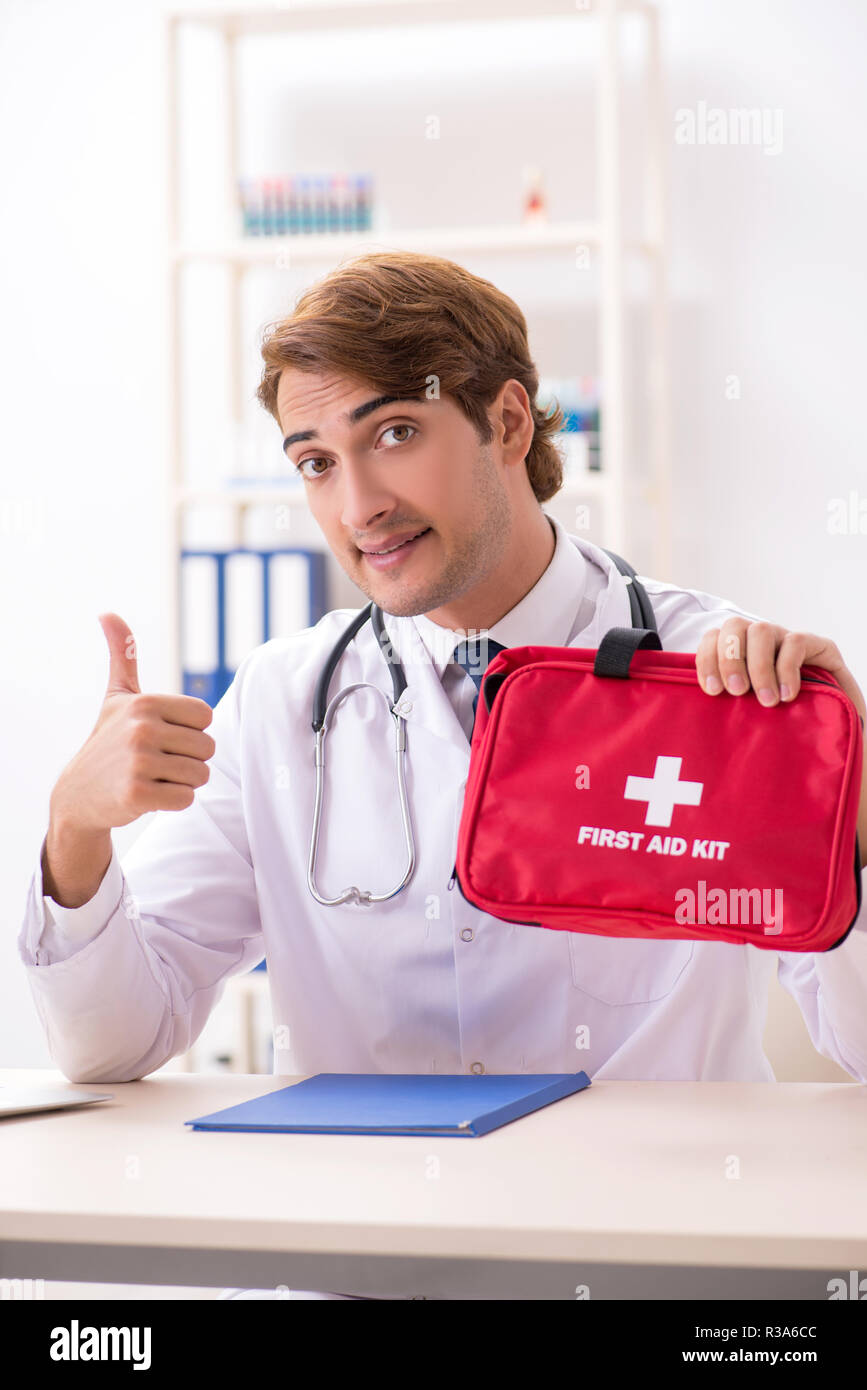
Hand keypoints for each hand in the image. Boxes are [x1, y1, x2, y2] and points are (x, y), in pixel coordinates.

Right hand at [49, 613, 215, 835]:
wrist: (79, 793)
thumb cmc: (109, 741)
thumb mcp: (117, 697)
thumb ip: (123, 655)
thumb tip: (107, 613)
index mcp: (146, 702)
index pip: (206, 718)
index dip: (191, 731)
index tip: (164, 736)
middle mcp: (142, 728)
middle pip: (208, 748)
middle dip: (190, 760)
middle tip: (158, 762)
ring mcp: (138, 762)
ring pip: (200, 775)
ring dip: (183, 782)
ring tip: (154, 777)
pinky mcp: (137, 794)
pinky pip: (186, 799)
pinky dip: (174, 801)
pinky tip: (149, 795)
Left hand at [695, 618, 865, 722]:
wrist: (831, 732)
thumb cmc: (782, 725)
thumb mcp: (747, 715)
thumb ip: (724, 707)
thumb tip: (693, 714)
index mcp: (738, 653)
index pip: (712, 638)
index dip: (707, 659)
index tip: (712, 690)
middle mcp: (760, 642)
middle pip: (733, 627)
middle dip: (729, 659)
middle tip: (736, 692)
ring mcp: (786, 640)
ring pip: (761, 630)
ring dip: (758, 666)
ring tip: (766, 700)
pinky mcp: (817, 645)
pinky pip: (794, 643)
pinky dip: (786, 669)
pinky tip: (787, 695)